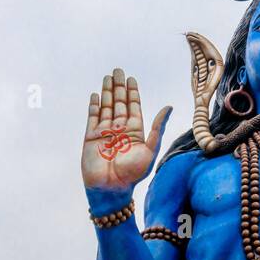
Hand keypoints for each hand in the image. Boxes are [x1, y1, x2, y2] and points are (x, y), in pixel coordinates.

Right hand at [81, 68, 171, 191]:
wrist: (111, 189)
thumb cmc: (133, 174)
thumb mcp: (150, 149)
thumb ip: (158, 128)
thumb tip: (169, 107)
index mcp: (135, 132)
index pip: (134, 107)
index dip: (133, 93)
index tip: (131, 79)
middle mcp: (119, 129)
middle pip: (120, 103)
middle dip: (119, 87)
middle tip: (118, 70)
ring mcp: (104, 132)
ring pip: (106, 107)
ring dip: (107, 92)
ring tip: (107, 77)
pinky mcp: (90, 137)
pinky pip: (92, 118)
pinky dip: (94, 106)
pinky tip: (95, 95)